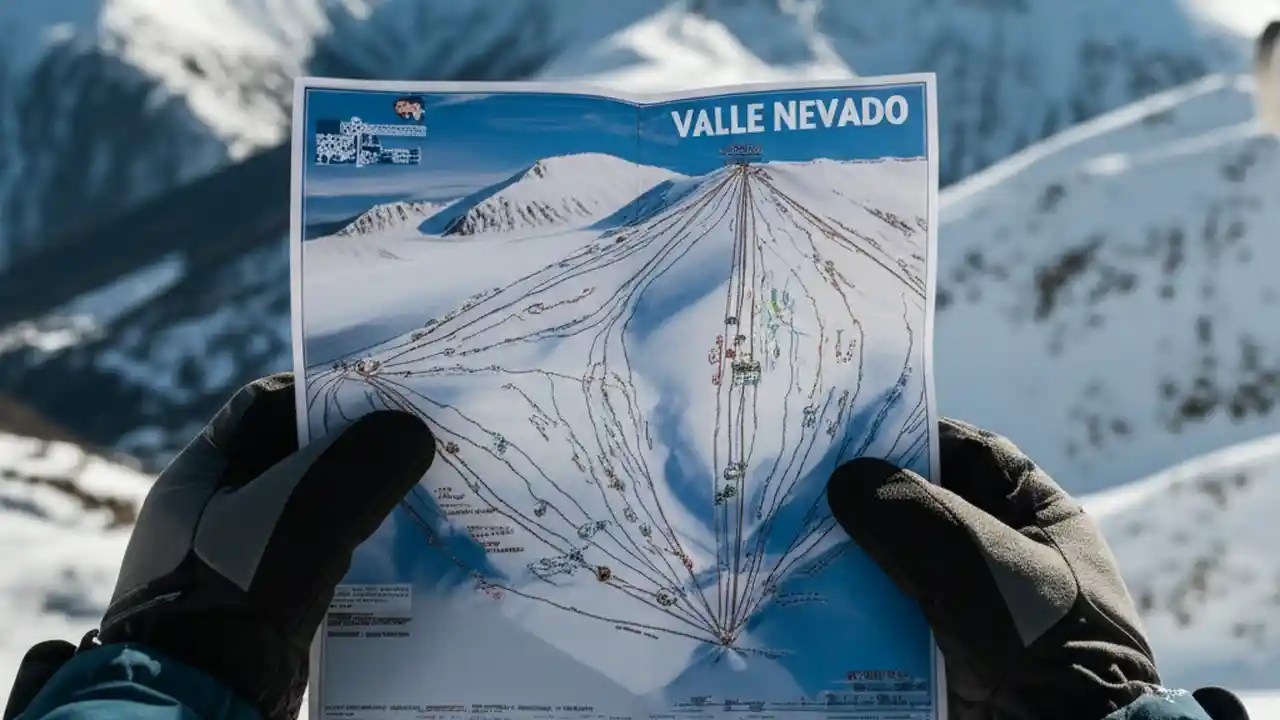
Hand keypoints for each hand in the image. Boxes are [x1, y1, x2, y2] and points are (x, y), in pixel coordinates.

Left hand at [96, 374, 434, 719]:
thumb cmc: (242, 589)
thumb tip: (412, 432)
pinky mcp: (254, 607)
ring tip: (416, 498)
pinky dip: (350, 553)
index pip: (267, 405)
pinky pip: (311, 561)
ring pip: (307, 512)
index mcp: (201, 473)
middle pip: (293, 458)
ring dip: (357, 505)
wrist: (198, 700)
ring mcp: (229, 562)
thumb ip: (364, 461)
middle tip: (413, 445)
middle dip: (353, 450)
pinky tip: (392, 558)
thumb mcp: (309, 512)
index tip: (384, 397)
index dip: (326, 393)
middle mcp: (208, 512)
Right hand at [826, 418, 1157, 719]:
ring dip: (850, 554)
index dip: (914, 437)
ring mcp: (972, 606)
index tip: (852, 431)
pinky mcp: (942, 651)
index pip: (970, 454)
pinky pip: (888, 614)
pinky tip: (805, 590)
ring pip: (897, 562)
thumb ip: (907, 511)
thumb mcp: (973, 561)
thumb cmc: (1036, 639)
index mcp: (1036, 517)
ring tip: (789, 535)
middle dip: (867, 498)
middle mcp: (1004, 555)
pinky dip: (851, 603)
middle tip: (802, 481)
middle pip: (923, 507)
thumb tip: (844, 480)